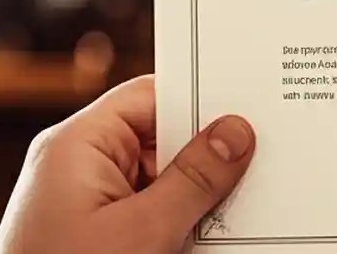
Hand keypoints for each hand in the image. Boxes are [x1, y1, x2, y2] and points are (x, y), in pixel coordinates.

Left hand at [0, 75, 254, 253]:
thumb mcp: (144, 233)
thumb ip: (194, 180)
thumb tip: (235, 132)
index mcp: (75, 146)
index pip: (150, 97)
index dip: (200, 100)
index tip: (251, 111)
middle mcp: (77, 168)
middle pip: (159, 140)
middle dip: (206, 157)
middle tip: (260, 164)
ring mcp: (84, 206)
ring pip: (159, 181)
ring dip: (197, 198)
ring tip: (238, 210)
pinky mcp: (93, 238)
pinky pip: (148, 214)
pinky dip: (180, 224)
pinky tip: (208, 238)